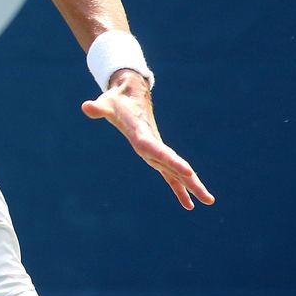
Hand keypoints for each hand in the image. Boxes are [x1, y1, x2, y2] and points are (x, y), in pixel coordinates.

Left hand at [81, 70, 214, 209]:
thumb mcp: (105, 103)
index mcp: (142, 134)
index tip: (188, 172)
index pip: (156, 149)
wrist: (132, 92)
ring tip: (209, 201)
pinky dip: (178, 187)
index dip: (170, 160)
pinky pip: (168, 173)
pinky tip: (188, 204)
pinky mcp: (155, 153)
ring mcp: (156, 149)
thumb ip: (98, 108)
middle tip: (207, 197)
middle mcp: (152, 143)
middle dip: (189, 180)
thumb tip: (86, 107)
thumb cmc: (116, 100)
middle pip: (172, 165)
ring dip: (191, 186)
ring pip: (176, 171)